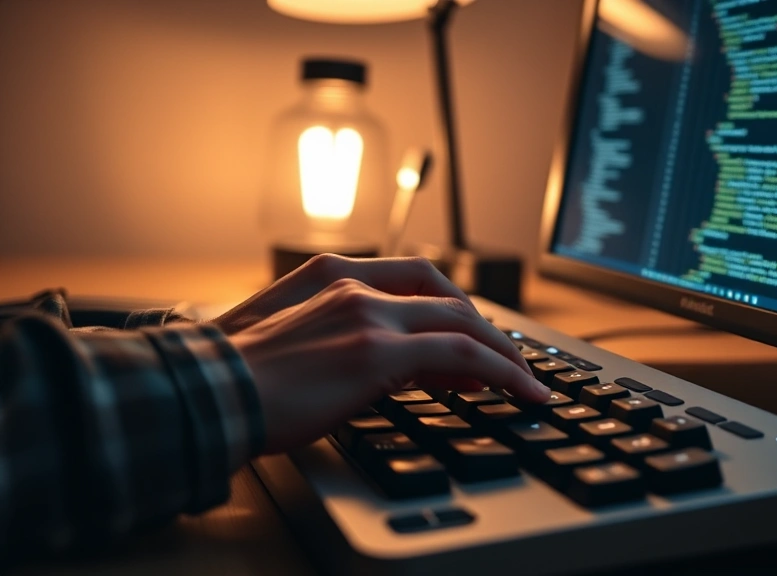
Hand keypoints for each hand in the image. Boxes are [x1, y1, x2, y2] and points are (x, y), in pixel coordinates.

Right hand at [226, 259, 547, 453]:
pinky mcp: (377, 351)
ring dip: (501, 353)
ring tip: (524, 380)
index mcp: (328, 272)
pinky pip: (462, 355)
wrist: (203, 393)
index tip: (468, 334)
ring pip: (461, 323)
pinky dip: (500, 371)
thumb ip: (333, 333)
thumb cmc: (231, 376)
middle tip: (504, 361)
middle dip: (483, 329)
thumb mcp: (286, 336)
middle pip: (444, 296)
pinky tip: (519, 390)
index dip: (450, 305)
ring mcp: (367, 314)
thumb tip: (374, 363)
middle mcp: (353, 283)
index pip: (412, 276)